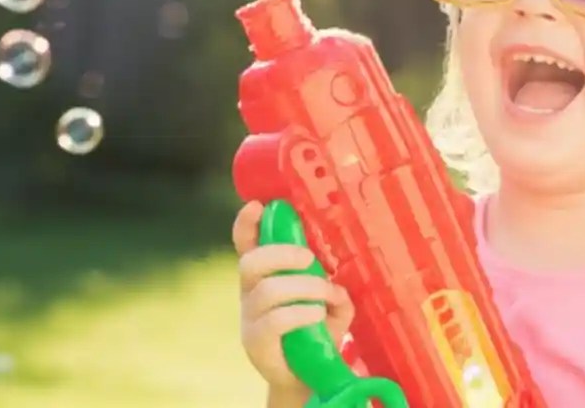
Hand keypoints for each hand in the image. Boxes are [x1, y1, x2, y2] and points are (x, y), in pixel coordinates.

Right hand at [233, 200, 355, 392]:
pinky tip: (317, 314)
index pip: (244, 244)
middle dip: (281, 253)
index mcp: (263, 277)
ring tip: (326, 294)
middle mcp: (250, 294)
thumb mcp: (330, 308)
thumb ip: (337, 295)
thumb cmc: (315, 334)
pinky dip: (300, 312)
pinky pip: (274, 320)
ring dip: (303, 287)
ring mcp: (249, 320)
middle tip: (309, 258)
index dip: (246, 224)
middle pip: (250, 263)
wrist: (306, 377)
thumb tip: (340, 289)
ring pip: (267, 291)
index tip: (259, 206)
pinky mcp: (256, 344)